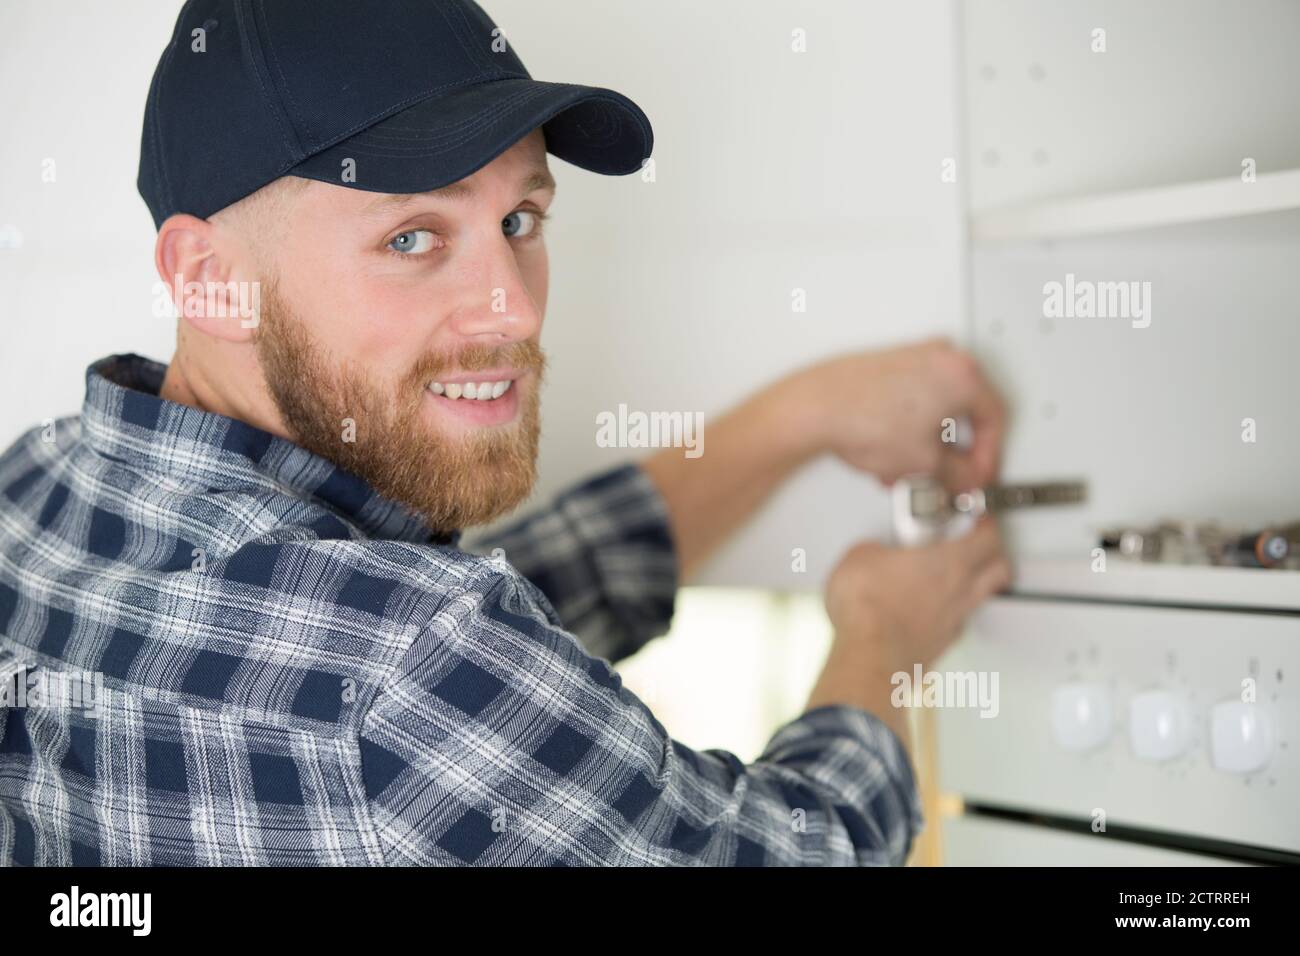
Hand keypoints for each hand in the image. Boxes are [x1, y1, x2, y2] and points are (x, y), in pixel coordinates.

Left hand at [781, 338, 1006, 491]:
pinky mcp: (889, 365)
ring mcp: (914, 357)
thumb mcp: (924, 462)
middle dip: (954, 455)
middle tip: (948, 477)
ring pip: (935, 411)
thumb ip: (957, 476)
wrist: (814, 407)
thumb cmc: (862, 418)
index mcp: (962, 374)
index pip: (995, 420)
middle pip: (964, 414)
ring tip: (908, 472)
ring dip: (927, 447)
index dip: (988, 457)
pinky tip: (891, 456)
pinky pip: (913, 402)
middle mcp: (941, 357)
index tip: (977, 476)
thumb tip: (964, 480)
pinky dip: (909, 430)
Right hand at [822, 518, 1010, 673]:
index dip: (987, 525)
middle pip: (999, 570)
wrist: (867, 654)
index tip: (979, 520)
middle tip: (982, 546)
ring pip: (980, 599)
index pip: (988, 537)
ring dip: (975, 586)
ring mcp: (952, 622)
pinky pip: (956, 625)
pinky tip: (934, 612)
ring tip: (958, 578)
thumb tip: (871, 552)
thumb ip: (876, 548)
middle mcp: (959, 592)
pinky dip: (951, 615)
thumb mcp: (860, 556)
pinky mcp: (939, 646)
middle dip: (995, 555)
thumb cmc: (869, 608)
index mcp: (948, 561)